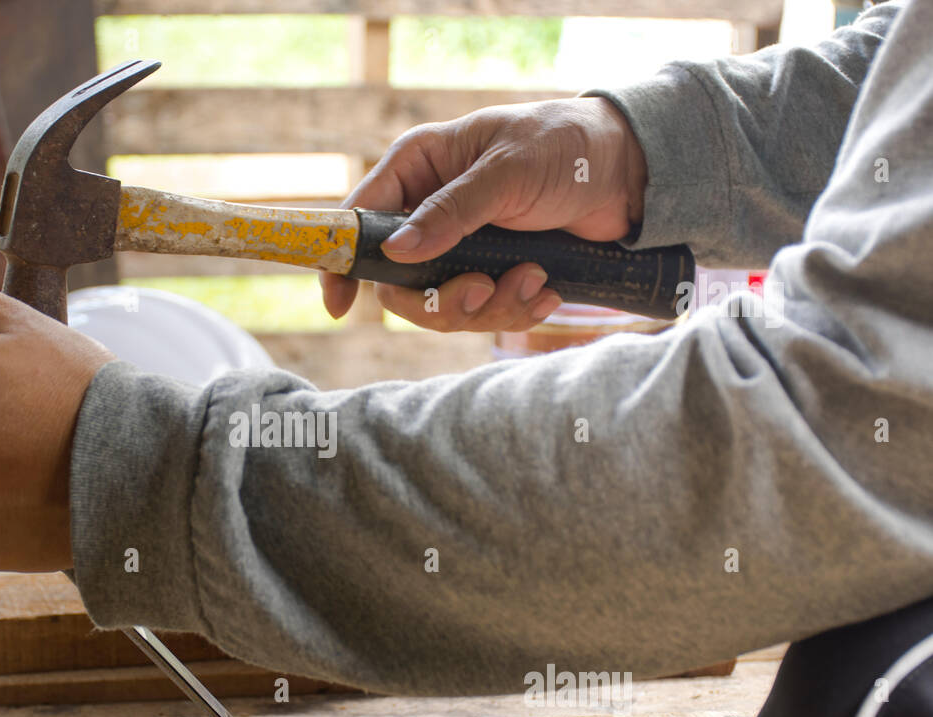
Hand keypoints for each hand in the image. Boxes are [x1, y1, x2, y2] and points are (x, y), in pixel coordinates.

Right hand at [320, 97, 646, 332]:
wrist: (630, 172)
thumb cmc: (565, 148)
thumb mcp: (506, 173)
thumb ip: (451, 212)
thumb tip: (395, 252)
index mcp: (419, 167)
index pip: (360, 218)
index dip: (345, 264)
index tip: (341, 305)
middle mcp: (430, 210)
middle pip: (399, 282)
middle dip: (441, 300)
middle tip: (481, 292)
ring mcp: (461, 246)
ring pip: (443, 305)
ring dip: (491, 306)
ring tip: (536, 280)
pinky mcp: (494, 273)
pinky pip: (483, 313)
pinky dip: (515, 310)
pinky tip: (547, 291)